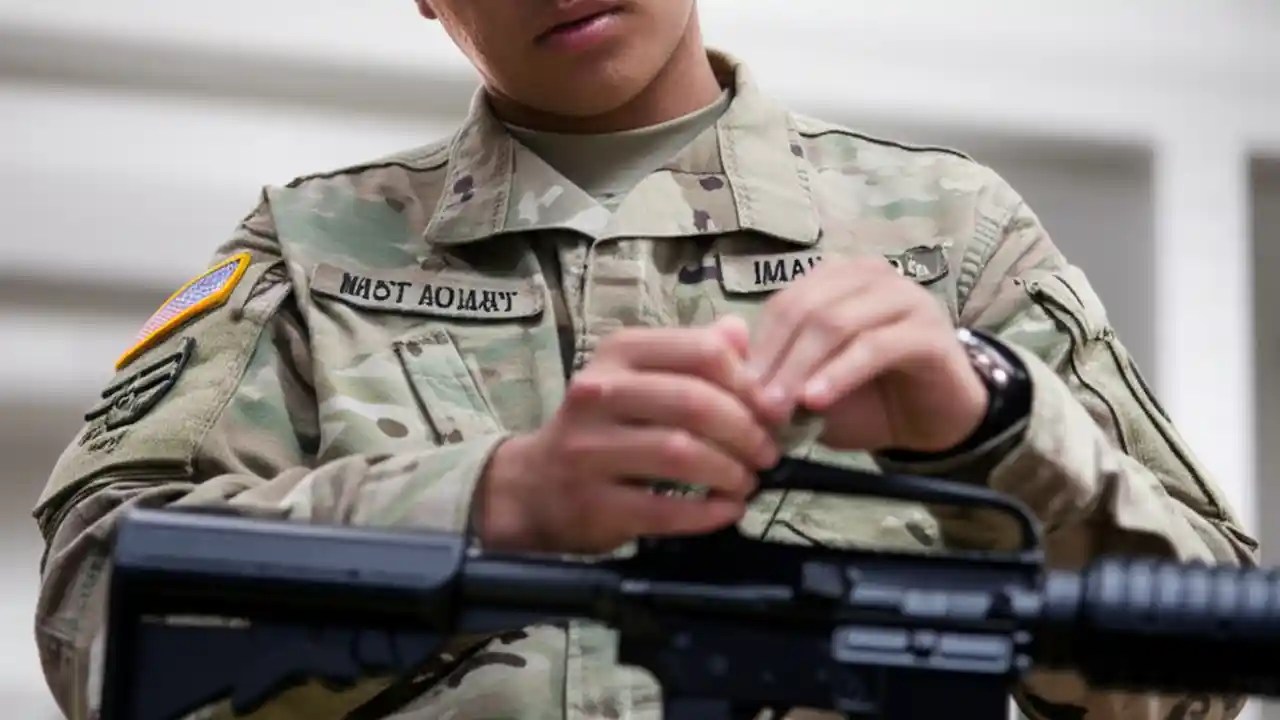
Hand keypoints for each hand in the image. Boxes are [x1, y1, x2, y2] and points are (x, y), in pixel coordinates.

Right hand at [475, 317, 779, 554]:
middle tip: (767, 452)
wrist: (533, 486)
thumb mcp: (637, 377)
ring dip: (730, 471)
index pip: (700, 352)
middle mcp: (597, 394)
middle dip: (746, 431)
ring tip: (747, 481)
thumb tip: (740, 332)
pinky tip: (727, 510)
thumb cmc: (600, 427)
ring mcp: (589, 450)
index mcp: (618, 354)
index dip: (748, 382)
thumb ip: (691, 354)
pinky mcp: (593, 504)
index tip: (769, 408)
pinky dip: (708, 513)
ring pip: (680, 453)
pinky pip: (664, 509)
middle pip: (694, 403)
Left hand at [746, 256, 988, 453]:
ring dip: (801, 368)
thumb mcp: (811, 385)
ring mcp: (904, 298)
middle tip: (756, 403)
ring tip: (779, 408)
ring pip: (836, 322)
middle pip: (806, 308)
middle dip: (775, 359)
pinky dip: (840, 373)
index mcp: (838, 279)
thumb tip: (725, 355)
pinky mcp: (928, 331)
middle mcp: (871, 276)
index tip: (736, 390)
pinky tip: (817, 400)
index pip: (785, 302)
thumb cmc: (868, 400)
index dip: (757, 346)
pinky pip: (874, 346)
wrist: (932, 423)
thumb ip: (776, 368)